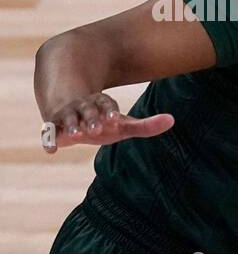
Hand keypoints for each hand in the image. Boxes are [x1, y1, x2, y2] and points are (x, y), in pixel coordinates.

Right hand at [41, 93, 173, 153]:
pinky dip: (49, 140)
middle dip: (91, 118)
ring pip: (68, 118)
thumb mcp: (124, 124)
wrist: (71, 113)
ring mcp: (66, 116)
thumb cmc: (104, 121)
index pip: (106, 103)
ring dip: (71, 125)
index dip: (110, 111)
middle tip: (96, 129)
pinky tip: (51, 150)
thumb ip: (146, 125)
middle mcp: (83, 107)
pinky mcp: (53, 128)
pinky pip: (49, 133)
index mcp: (101, 103)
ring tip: (76, 135)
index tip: (116, 119)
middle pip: (87, 109)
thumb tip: (172, 120)